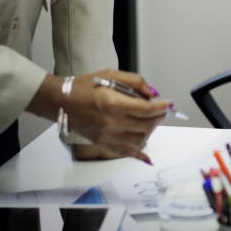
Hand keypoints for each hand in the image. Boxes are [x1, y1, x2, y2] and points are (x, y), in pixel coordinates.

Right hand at [28, 69, 168, 163]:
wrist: (62, 103)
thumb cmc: (85, 86)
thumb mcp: (111, 75)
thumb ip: (135, 82)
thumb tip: (152, 93)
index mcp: (113, 104)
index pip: (145, 110)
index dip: (161, 108)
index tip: (168, 104)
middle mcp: (111, 123)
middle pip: (145, 126)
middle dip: (158, 118)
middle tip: (161, 110)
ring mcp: (106, 136)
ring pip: (138, 140)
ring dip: (150, 131)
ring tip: (151, 121)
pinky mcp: (103, 143)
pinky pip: (125, 152)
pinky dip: (138, 153)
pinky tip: (147, 155)